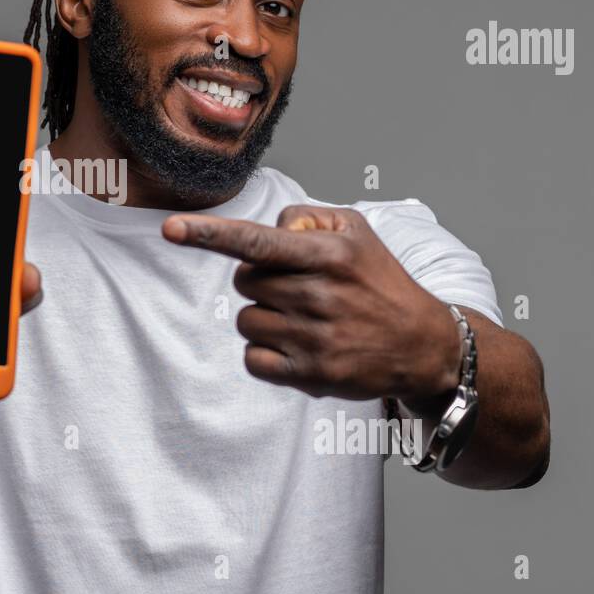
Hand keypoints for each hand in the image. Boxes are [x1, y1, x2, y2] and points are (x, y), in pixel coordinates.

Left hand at [162, 204, 460, 403]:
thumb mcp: (355, 231)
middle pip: (243, 281)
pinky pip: (252, 358)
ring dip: (264, 317)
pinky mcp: (311, 375)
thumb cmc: (379, 281)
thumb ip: (304, 218)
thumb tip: (262, 231)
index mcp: (328, 253)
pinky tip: (297, 346)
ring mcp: (314, 338)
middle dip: (260, 281)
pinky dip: (265, 352)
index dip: (208, 234)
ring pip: (245, 320)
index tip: (170, 229)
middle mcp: (320, 294)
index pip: (256, 240)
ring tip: (305, 319)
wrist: (423, 346)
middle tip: (298, 288)